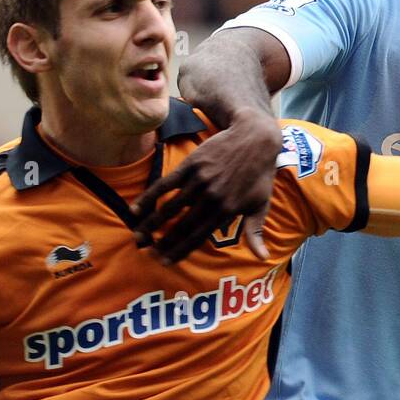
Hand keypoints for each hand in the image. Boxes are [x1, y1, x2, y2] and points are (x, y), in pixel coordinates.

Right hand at [130, 109, 281, 262]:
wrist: (255, 138)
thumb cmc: (260, 174)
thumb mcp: (261, 204)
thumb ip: (256, 232)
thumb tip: (263, 258)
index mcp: (226, 211)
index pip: (198, 237)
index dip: (180, 251)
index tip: (165, 262)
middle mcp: (211, 198)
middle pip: (181, 226)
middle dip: (163, 242)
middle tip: (149, 253)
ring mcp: (199, 181)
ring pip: (170, 207)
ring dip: (151, 223)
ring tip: (138, 235)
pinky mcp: (190, 165)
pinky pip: (165, 184)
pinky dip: (149, 197)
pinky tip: (136, 208)